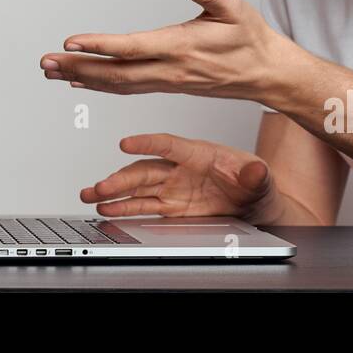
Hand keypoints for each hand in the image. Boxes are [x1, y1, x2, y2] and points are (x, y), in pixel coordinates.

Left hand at [40, 0, 287, 100]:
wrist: (267, 74)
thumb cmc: (251, 39)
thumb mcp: (235, 10)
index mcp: (181, 48)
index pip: (132, 48)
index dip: (100, 46)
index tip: (71, 42)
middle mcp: (170, 70)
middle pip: (115, 73)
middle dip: (77, 67)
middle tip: (45, 63)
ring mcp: (167, 82)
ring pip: (118, 84)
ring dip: (83, 77)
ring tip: (52, 71)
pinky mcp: (167, 85)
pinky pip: (127, 88)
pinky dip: (101, 84)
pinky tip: (81, 80)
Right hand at [82, 133, 283, 224]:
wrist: (257, 205)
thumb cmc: (257, 183)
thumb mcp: (261, 178)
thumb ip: (255, 175)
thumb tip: (255, 170)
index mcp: (200, 154)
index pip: (169, 145)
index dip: (148, 143)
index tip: (126, 143)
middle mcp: (181, 169)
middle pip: (145, 170)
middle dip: (121, 178)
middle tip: (101, 187)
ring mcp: (174, 188)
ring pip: (138, 187)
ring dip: (114, 192)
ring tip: (91, 195)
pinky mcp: (172, 207)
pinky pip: (143, 206)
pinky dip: (124, 208)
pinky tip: (106, 210)